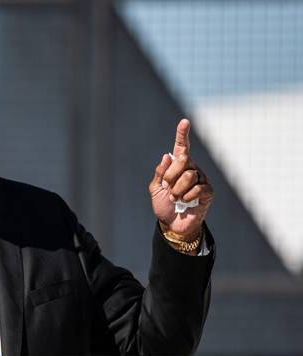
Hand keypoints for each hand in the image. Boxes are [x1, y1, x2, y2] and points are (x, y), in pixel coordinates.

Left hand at [149, 118, 213, 240]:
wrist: (172, 225)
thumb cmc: (163, 206)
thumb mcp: (155, 189)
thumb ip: (160, 173)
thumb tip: (167, 156)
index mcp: (178, 167)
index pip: (181, 148)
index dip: (182, 134)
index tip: (184, 122)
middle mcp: (191, 169)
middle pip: (183, 161)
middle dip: (170, 176)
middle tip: (168, 189)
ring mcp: (201, 179)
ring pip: (189, 175)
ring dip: (178, 190)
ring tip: (176, 199)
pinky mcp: (208, 191)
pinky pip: (197, 188)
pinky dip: (187, 197)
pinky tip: (186, 203)